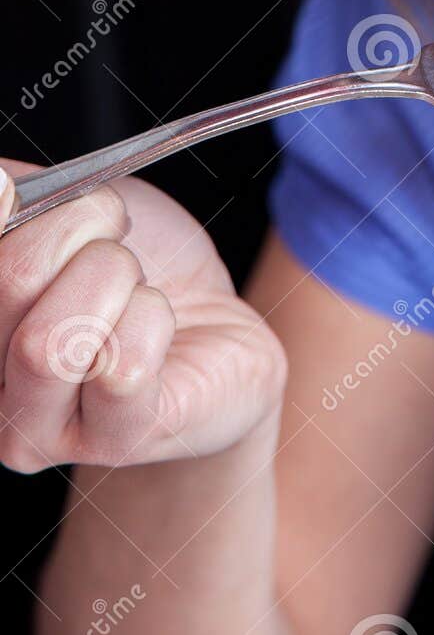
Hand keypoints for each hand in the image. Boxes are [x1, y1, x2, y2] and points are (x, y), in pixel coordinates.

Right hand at [0, 162, 286, 472]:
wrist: (211, 326)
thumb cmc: (135, 268)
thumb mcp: (69, 210)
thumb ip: (22, 197)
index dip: (0, 213)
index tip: (16, 191)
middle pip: (10, 279)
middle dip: (79, 227)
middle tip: (111, 232)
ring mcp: (36, 431)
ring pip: (54, 340)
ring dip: (117, 277)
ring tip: (135, 284)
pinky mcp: (112, 443)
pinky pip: (122, 368)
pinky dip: (153, 319)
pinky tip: (158, 325)